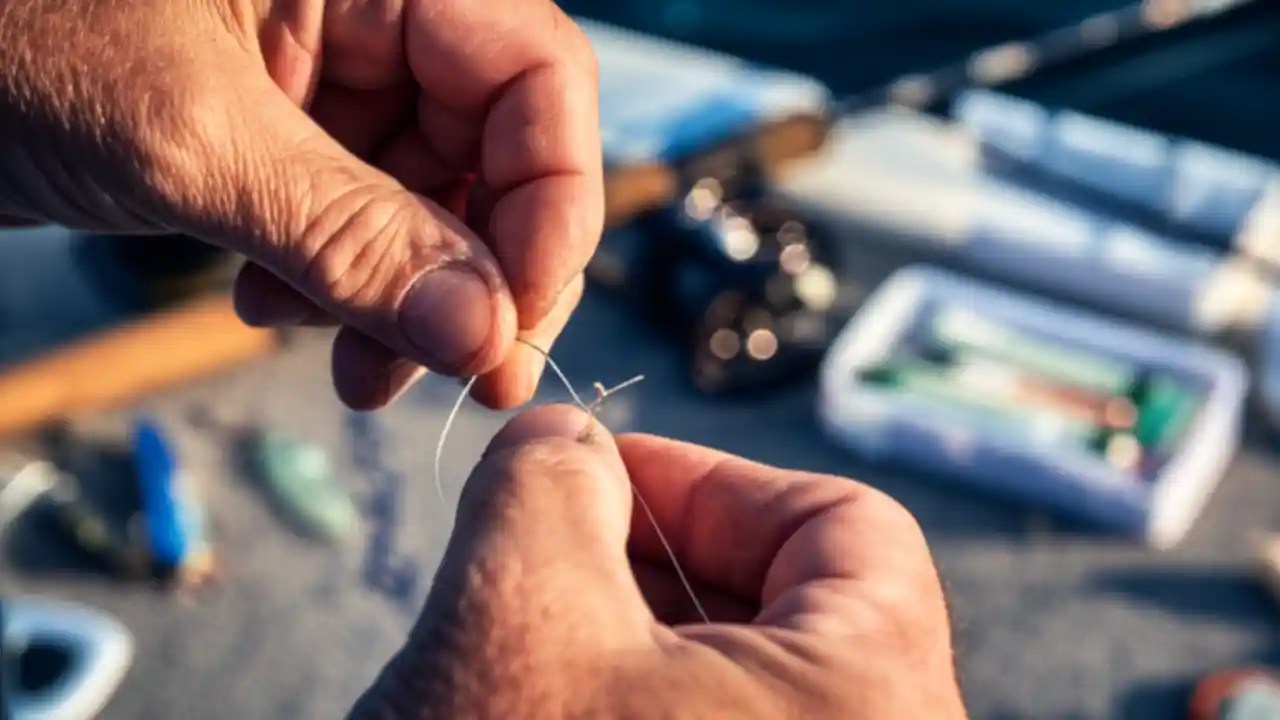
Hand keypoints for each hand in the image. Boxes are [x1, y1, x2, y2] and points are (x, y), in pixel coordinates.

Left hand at [0, 1, 601, 409]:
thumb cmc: (4, 32)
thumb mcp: (189, 136)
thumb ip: (350, 233)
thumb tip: (482, 332)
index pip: (536, 74)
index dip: (553, 200)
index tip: (518, 317)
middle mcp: (367, 12)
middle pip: (496, 149)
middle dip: (475, 275)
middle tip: (460, 378)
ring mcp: (323, 77)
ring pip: (429, 202)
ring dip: (402, 299)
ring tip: (348, 365)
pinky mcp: (277, 136)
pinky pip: (356, 222)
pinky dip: (336, 286)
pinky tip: (274, 312)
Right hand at [351, 405, 965, 718]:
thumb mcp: (511, 612)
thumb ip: (549, 482)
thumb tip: (568, 445)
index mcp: (879, 704)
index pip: (844, 527)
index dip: (710, 481)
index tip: (596, 478)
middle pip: (795, 615)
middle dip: (654, 566)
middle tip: (542, 559)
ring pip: (746, 701)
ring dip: (634, 653)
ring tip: (524, 662)